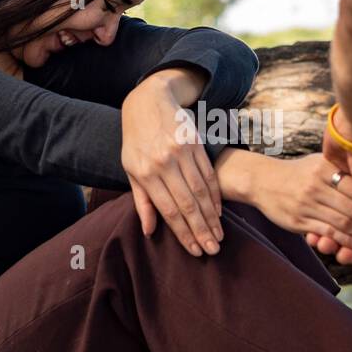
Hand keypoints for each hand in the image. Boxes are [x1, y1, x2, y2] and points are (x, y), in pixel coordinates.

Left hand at [120, 71, 222, 255]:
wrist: (149, 101)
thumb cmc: (136, 141)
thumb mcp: (131, 169)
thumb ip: (142, 200)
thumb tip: (150, 231)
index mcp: (146, 173)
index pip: (168, 210)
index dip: (183, 233)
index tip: (195, 250)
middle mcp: (164, 164)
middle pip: (187, 204)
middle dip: (201, 230)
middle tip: (213, 249)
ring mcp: (182, 153)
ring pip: (201, 191)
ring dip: (212, 216)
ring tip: (219, 235)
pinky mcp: (196, 144)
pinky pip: (208, 174)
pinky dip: (215, 195)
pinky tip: (220, 211)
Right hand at [244, 153, 351, 259]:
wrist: (263, 181)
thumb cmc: (298, 174)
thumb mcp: (319, 164)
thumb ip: (341, 172)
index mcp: (326, 168)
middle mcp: (317, 185)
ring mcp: (308, 203)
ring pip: (343, 224)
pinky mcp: (299, 220)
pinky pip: (328, 233)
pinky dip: (346, 243)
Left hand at [319, 115, 351, 276]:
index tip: (341, 256)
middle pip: (348, 232)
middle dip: (337, 242)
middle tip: (323, 246)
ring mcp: (347, 186)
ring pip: (332, 219)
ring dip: (324, 231)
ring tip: (314, 237)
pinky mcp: (330, 175)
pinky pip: (321, 202)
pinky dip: (315, 213)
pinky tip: (306, 221)